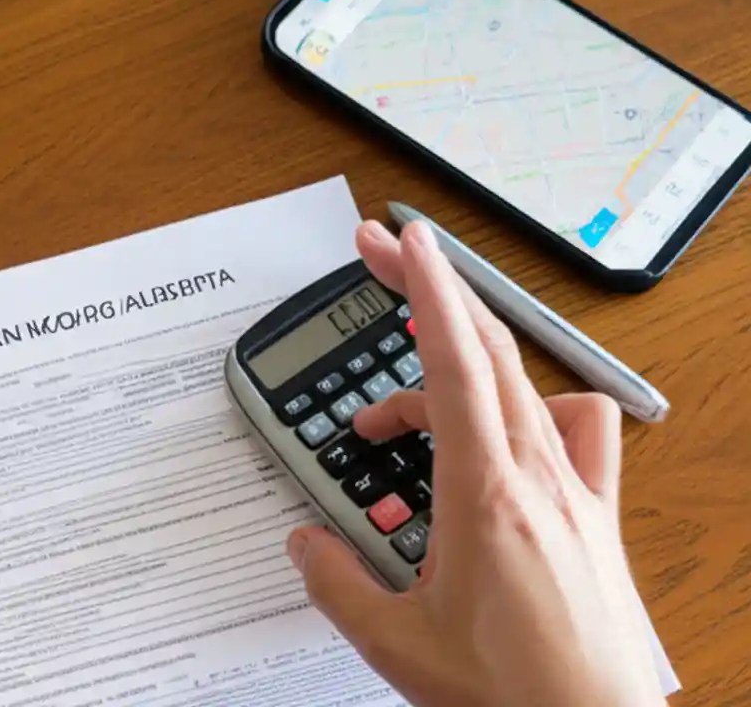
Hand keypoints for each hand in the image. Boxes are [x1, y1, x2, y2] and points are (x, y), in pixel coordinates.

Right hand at [285, 220, 664, 705]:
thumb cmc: (514, 694)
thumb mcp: (394, 644)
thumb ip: (336, 584)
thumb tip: (306, 543)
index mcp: (486, 493)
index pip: (454, 360)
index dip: (426, 287)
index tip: (400, 239)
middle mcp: (538, 475)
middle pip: (486, 348)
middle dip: (430, 291)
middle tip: (380, 259)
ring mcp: (574, 490)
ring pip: (520, 385)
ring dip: (459, 365)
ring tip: (400, 409)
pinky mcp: (593, 514)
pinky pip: (576, 428)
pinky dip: (537, 405)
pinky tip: (511, 428)